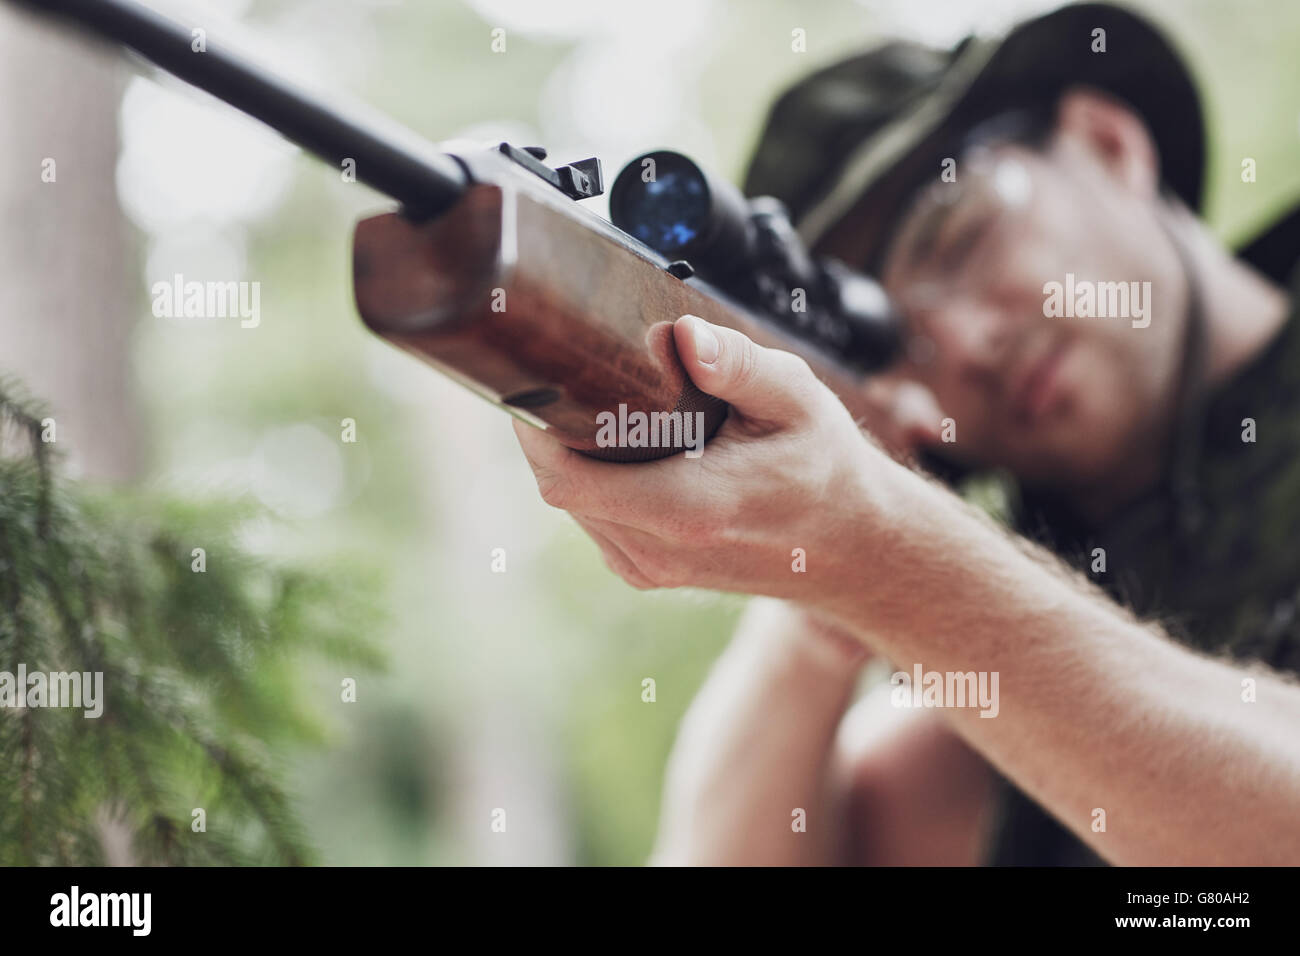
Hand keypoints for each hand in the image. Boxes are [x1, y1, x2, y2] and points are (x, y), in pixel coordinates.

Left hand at [513, 314, 906, 602]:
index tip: (538, 377)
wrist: (854, 550)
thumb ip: (739, 365)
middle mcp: (660, 549)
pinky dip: (595, 480)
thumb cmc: (826, 471)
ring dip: (573, 456)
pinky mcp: (648, 572)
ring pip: (572, 505)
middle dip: (552, 430)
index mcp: (689, 508)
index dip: (535, 428)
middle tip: (569, 372)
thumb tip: (683, 335)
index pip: (567, 479)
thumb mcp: (797, 401)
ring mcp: (651, 568)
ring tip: (601, 404)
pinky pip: (594, 519)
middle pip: (560, 487)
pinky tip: (624, 447)